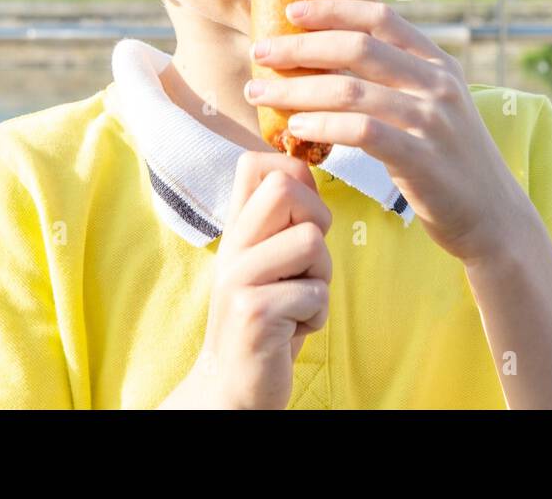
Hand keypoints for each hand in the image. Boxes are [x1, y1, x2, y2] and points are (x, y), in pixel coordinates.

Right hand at [186, 151, 331, 408]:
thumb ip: (282, 221)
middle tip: (305, 262)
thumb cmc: (267, 320)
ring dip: (320, 277)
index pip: (255, 163)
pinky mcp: (253, 313)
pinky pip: (315, 294)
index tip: (304, 210)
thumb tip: (304, 168)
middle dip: (317, 221)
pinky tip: (292, 331)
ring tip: (298, 302)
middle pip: (286, 188)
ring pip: (310, 240)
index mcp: (237, 230)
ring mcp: (237, 279)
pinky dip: (316, 317)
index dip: (295, 171)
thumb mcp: (270, 262)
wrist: (233, 389)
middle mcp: (231, 247)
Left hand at [243, 0, 533, 264]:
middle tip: (260, 52)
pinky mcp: (423, 158)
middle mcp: (438, 84)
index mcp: (439, 63)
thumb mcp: (434, 108)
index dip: (333, 10)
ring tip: (261, 94)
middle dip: (301, 47)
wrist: (494, 218)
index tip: (291, 12)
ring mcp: (433, 120)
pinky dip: (322, 126)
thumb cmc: (449, 163)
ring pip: (351, 90)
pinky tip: (295, 129)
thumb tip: (332, 61)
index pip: (380, 19)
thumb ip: (398, 81)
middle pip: (357, 49)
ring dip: (297, 90)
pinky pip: (361, 133)